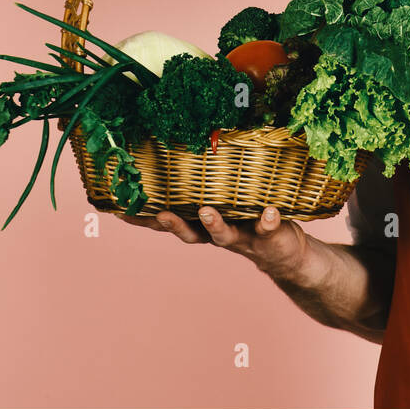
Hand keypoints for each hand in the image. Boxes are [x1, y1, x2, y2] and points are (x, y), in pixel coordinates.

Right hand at [115, 205, 312, 282]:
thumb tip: (189, 154)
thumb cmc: (252, 220)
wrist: (289, 254)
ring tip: (208, 211)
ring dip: (214, 224)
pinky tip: (270, 212)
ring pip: (224, 235)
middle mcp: (218, 235)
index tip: (120, 211)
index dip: (145, 219)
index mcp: (203, 224)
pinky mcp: (270, 237)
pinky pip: (268, 229)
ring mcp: (243, 238)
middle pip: (191, 234)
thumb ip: (212, 188)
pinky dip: (268, 221)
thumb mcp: (229, 204)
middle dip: (176, 225)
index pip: (169, 221)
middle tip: (162, 214)